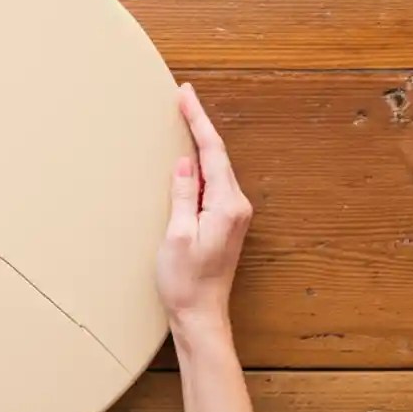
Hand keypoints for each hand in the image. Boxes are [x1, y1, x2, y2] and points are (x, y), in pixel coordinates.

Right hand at [157, 83, 252, 348]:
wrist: (201, 315)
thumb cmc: (185, 282)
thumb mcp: (176, 235)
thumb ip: (183, 195)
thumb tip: (185, 162)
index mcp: (226, 206)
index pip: (212, 152)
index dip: (198, 121)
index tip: (186, 95)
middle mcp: (236, 207)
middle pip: (217, 155)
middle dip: (200, 125)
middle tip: (184, 97)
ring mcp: (233, 215)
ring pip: (216, 168)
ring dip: (200, 143)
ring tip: (185, 118)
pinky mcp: (225, 223)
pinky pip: (213, 184)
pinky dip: (201, 165)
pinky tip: (189, 158)